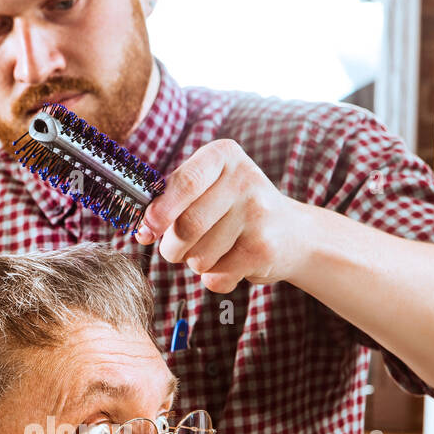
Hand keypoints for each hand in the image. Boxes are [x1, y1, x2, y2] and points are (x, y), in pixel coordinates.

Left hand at [134, 139, 310, 291]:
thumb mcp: (208, 190)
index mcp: (223, 155)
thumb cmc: (234, 210)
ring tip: (214, 251)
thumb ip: (172, 201)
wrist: (292, 233)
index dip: (160, 211)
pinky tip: (232, 264)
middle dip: (173, 248)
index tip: (146, 230)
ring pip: (199, 256)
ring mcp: (258, 214)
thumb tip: (142, 229)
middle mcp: (245, 179)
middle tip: (177, 250)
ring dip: (195, 264)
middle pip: (188, 225)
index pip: (185, 182)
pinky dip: (215, 279)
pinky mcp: (264, 248)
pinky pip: (216, 277)